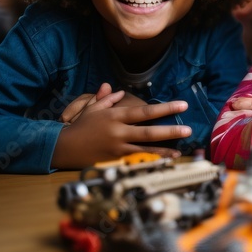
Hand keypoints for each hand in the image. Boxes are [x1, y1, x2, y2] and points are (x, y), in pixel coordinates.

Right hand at [50, 90, 190, 168]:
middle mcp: (118, 131)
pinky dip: (150, 160)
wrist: (64, 147)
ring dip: (164, 149)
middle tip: (188, 129)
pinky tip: (163, 161)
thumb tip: (116, 89)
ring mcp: (117, 147)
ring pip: (144, 148)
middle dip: (170, 130)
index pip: (144, 111)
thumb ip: (106, 99)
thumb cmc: (80, 126)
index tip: (182, 105)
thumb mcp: (92, 109)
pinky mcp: (114, 160)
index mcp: (115, 115)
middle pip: (148, 131)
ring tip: (180, 149)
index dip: (164, 108)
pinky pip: (135, 159)